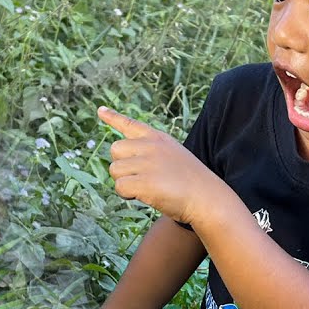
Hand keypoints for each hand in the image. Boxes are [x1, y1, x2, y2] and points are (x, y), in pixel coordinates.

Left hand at [97, 106, 222, 224]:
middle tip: (140, 177)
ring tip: (146, 187)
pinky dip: (127, 195)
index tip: (100, 111)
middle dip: (122, 166)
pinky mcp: (144, 182)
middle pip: (115, 150)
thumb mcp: (172, 155)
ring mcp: (147, 163)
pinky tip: (144, 196)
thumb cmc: (190, 181)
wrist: (207, 197)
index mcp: (157, 138)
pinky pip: (120, 187)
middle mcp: (150, 146)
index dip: (113, 118)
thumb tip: (122, 161)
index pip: (130, 124)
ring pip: (114, 170)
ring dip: (125, 182)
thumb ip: (150, 152)